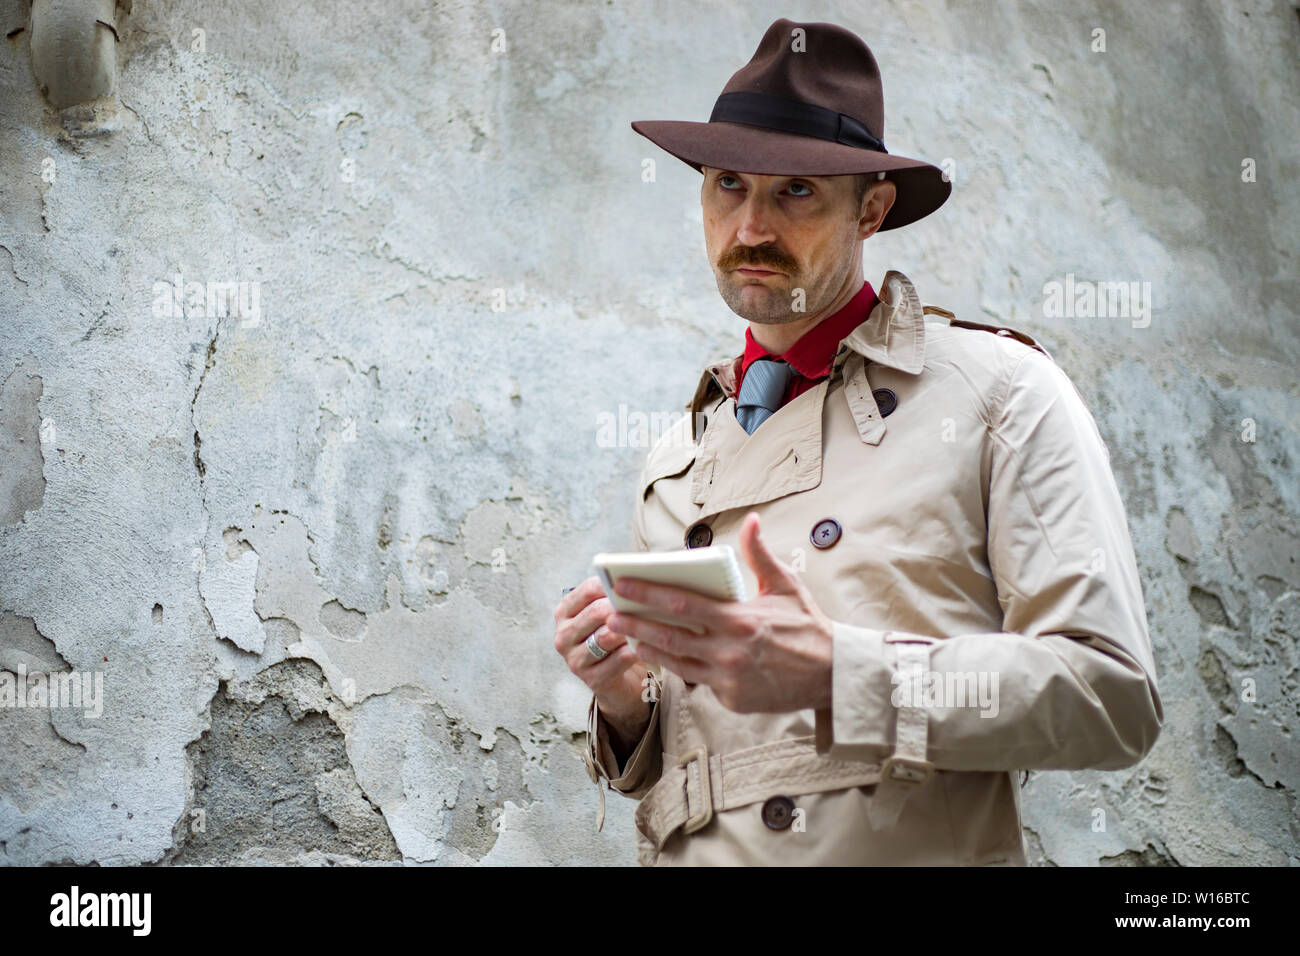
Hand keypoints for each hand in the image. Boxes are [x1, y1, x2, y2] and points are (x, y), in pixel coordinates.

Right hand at [553, 576, 650, 736]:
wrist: (618, 680)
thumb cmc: (613, 639)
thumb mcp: (606, 615)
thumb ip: (612, 597)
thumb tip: (637, 576)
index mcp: (565, 612)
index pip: (587, 589)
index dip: (613, 583)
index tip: (637, 581)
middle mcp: (563, 635)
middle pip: (596, 612)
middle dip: (623, 606)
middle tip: (648, 601)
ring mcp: (575, 659)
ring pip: (606, 636)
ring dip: (630, 628)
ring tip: (650, 621)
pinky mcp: (592, 679)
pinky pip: (620, 659)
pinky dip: (636, 649)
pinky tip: (649, 644)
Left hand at [606, 512, 833, 713]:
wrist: (834, 676)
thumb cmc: (808, 626)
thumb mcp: (786, 585)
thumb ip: (760, 555)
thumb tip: (752, 521)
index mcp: (738, 619)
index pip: (681, 604)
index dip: (647, 594)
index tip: (621, 585)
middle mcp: (728, 651)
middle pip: (668, 636)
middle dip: (634, 623)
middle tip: (609, 614)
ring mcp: (727, 679)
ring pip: (676, 662)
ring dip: (648, 648)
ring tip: (627, 635)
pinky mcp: (731, 699)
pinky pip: (698, 681)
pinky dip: (681, 667)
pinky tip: (664, 656)